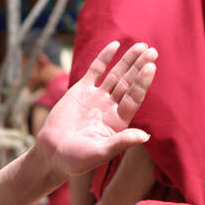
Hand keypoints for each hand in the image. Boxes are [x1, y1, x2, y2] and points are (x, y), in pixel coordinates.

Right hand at [33, 41, 156, 177]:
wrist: (51, 154)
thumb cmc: (76, 159)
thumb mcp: (100, 152)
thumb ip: (121, 142)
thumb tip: (145, 136)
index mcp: (118, 121)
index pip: (134, 97)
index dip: (142, 82)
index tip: (151, 66)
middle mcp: (111, 107)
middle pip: (129, 83)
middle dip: (140, 67)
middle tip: (152, 51)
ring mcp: (96, 97)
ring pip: (115, 74)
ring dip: (128, 60)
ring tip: (142, 45)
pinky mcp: (81, 90)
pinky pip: (95, 70)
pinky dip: (105, 57)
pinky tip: (115, 45)